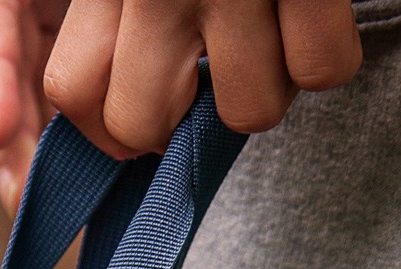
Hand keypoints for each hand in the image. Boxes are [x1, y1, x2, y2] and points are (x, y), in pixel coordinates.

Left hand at [0, 0, 362, 211]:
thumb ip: (87, 11)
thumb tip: (72, 120)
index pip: (72, 95)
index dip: (110, 119)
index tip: (149, 95)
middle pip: (144, 124)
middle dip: (185, 119)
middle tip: (213, 67)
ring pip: (248, 110)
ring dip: (270, 84)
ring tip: (276, 27)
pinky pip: (323, 65)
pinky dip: (328, 52)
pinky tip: (319, 11)